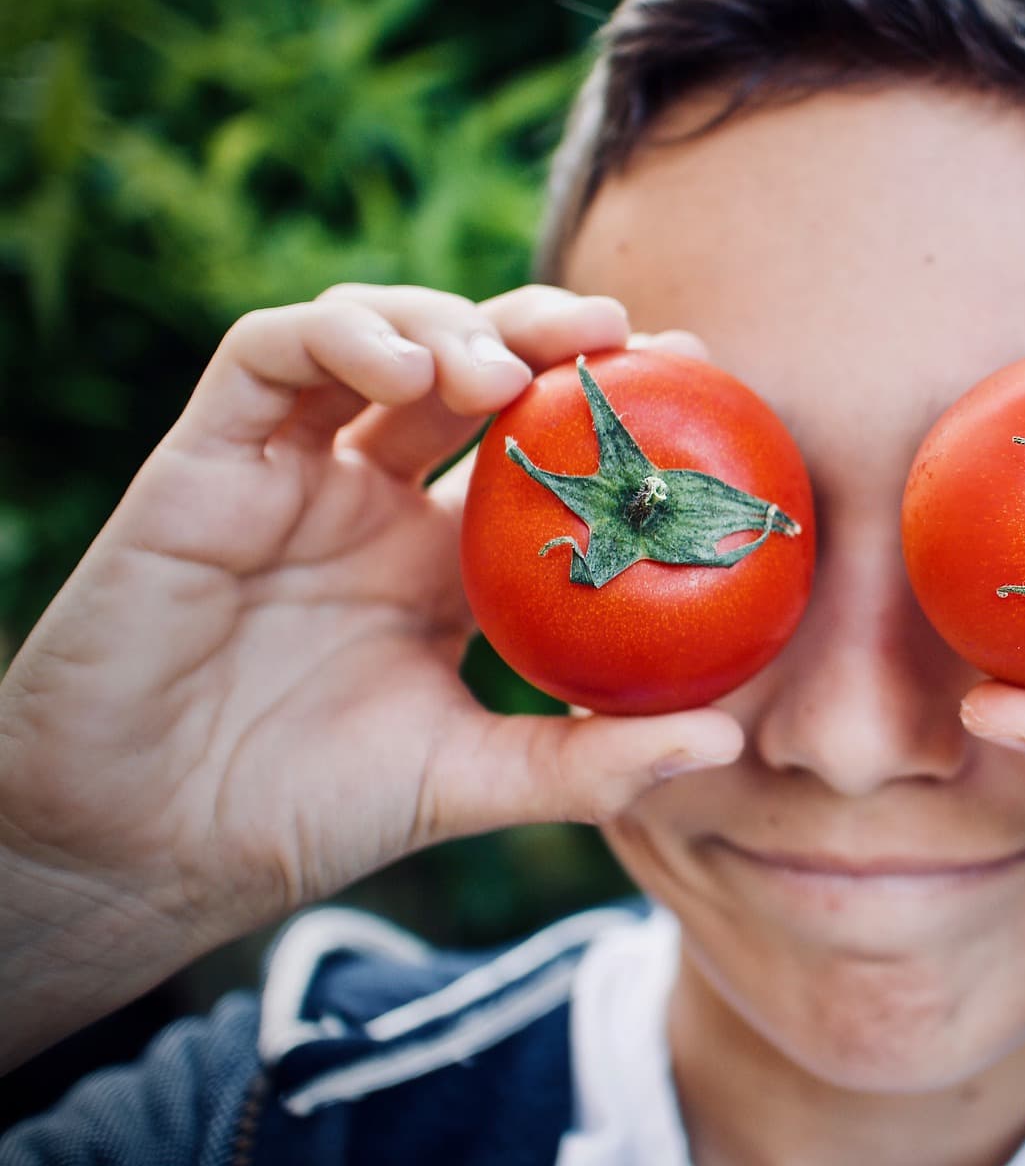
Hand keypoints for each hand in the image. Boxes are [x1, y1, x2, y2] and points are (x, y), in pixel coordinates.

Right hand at [0, 284, 739, 1065]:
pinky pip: (267, 356)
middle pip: (471, 369)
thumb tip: (731, 745)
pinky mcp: (207, 460)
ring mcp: (292, 472)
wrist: (145, 848)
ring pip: (376, 337)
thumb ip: (589, 764)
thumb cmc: (307, 814)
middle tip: (617, 332)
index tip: (696, 372)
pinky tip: (407, 376)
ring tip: (506, 370)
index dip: (610, 399)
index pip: (539, 444)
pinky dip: (340, 337)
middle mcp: (373, 498)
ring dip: (448, 325)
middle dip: (543, 329)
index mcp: (444, 558)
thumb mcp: (471, 782)